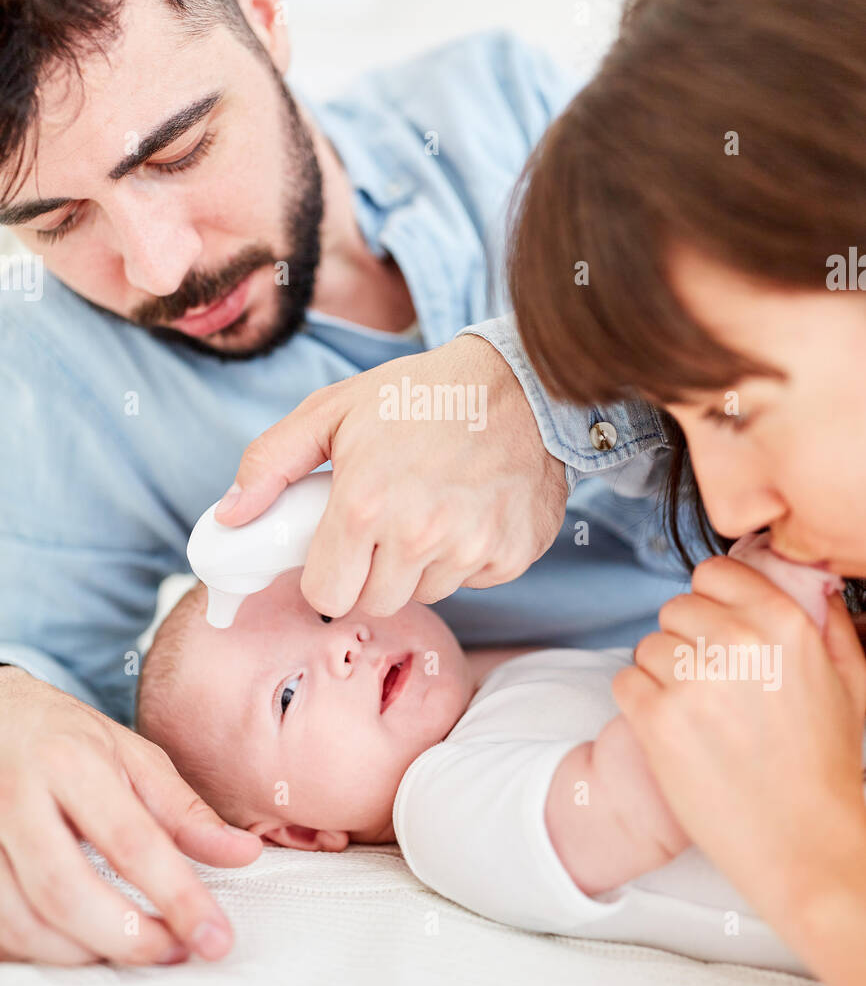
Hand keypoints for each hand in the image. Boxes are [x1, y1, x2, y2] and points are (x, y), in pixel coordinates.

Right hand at [0, 667, 261, 964]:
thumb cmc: (69, 739)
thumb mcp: (133, 757)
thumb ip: (184, 812)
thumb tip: (243, 854)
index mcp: (72, 762)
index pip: (132, 841)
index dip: (177, 897)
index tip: (214, 938)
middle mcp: (19, 797)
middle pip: (67, 892)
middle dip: (127, 937)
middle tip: (173, 952)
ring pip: (23, 921)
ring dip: (83, 951)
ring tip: (132, 945)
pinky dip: (40, 949)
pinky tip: (78, 940)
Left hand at [215, 335, 568, 616]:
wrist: (520, 382)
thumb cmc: (420, 394)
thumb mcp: (333, 411)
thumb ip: (271, 463)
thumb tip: (229, 517)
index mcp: (364, 505)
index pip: (327, 593)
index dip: (327, 572)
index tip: (339, 547)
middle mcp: (418, 535)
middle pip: (374, 602)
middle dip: (371, 572)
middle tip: (385, 525)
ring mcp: (470, 549)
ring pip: (424, 594)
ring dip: (420, 565)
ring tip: (431, 508)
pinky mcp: (511, 555)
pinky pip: (472, 582)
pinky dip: (467, 557)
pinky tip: (469, 511)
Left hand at [612, 556, 865, 926]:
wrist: (803, 843)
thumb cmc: (826, 768)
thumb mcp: (851, 683)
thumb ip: (830, 626)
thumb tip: (812, 586)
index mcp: (783, 624)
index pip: (714, 572)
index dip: (711, 601)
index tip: (716, 627)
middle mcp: (737, 643)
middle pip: (675, 609)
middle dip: (686, 641)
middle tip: (709, 684)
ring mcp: (693, 681)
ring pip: (647, 646)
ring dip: (662, 674)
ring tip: (696, 714)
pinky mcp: (658, 720)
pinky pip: (624, 682)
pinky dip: (639, 703)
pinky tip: (673, 730)